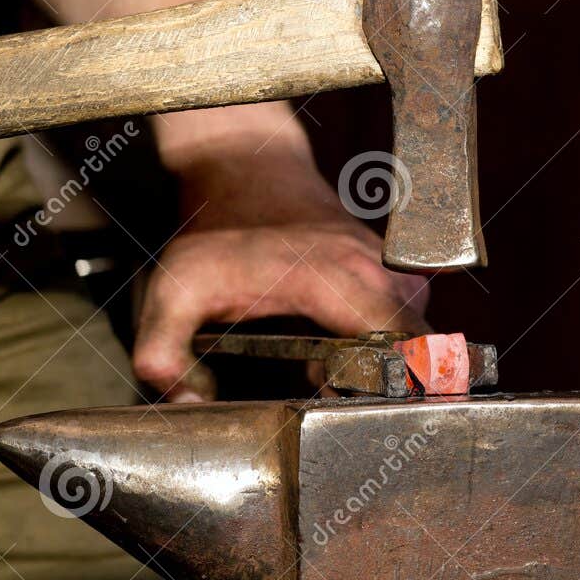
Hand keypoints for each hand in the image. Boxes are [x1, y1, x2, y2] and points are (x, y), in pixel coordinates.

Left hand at [133, 106, 429, 400]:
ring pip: (414, 346)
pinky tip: (337, 347)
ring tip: (322, 368)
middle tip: (321, 387)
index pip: (401, 352)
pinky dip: (383, 347)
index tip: (334, 400)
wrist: (250, 172)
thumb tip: (187, 406)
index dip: (376, 393)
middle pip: (416, 359)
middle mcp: (380, 274)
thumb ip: (163, 353)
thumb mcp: (173, 292)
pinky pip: (409, 327)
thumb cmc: (218, 233)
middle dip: (377, 389)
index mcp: (336, 281)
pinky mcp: (400, 273)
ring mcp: (396, 271)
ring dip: (377, 369)